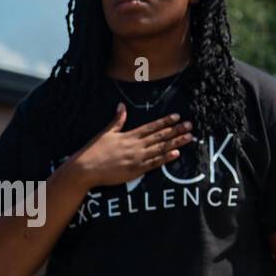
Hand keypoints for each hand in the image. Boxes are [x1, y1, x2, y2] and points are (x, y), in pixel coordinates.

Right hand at [63, 103, 194, 191]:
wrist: (84, 169)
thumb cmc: (94, 151)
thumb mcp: (106, 133)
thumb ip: (117, 120)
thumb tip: (121, 105)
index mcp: (129, 136)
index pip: (151, 126)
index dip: (165, 121)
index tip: (177, 117)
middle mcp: (135, 145)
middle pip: (160, 136)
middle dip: (176, 130)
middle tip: (190, 125)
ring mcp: (136, 158)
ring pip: (160, 148)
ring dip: (176, 143)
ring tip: (189, 137)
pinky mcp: (135, 170)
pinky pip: (153, 164)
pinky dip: (165, 159)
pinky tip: (176, 154)